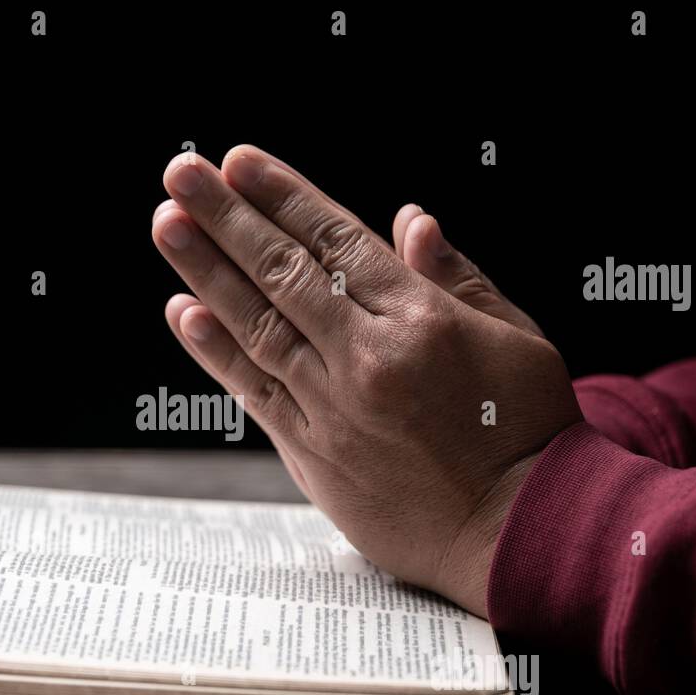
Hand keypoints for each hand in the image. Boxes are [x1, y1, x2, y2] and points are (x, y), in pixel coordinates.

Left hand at [152, 146, 581, 615]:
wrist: (516, 532)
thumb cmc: (528, 433)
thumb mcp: (518, 337)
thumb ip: (457, 278)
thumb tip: (410, 219)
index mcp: (421, 320)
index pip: (335, 240)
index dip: (282, 195)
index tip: (239, 162)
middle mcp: (366, 358)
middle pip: (282, 272)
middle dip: (225, 216)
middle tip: (180, 174)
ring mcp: (331, 408)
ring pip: (255, 325)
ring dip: (204, 272)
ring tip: (167, 225)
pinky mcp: (312, 455)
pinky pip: (252, 392)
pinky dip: (215, 351)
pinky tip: (184, 313)